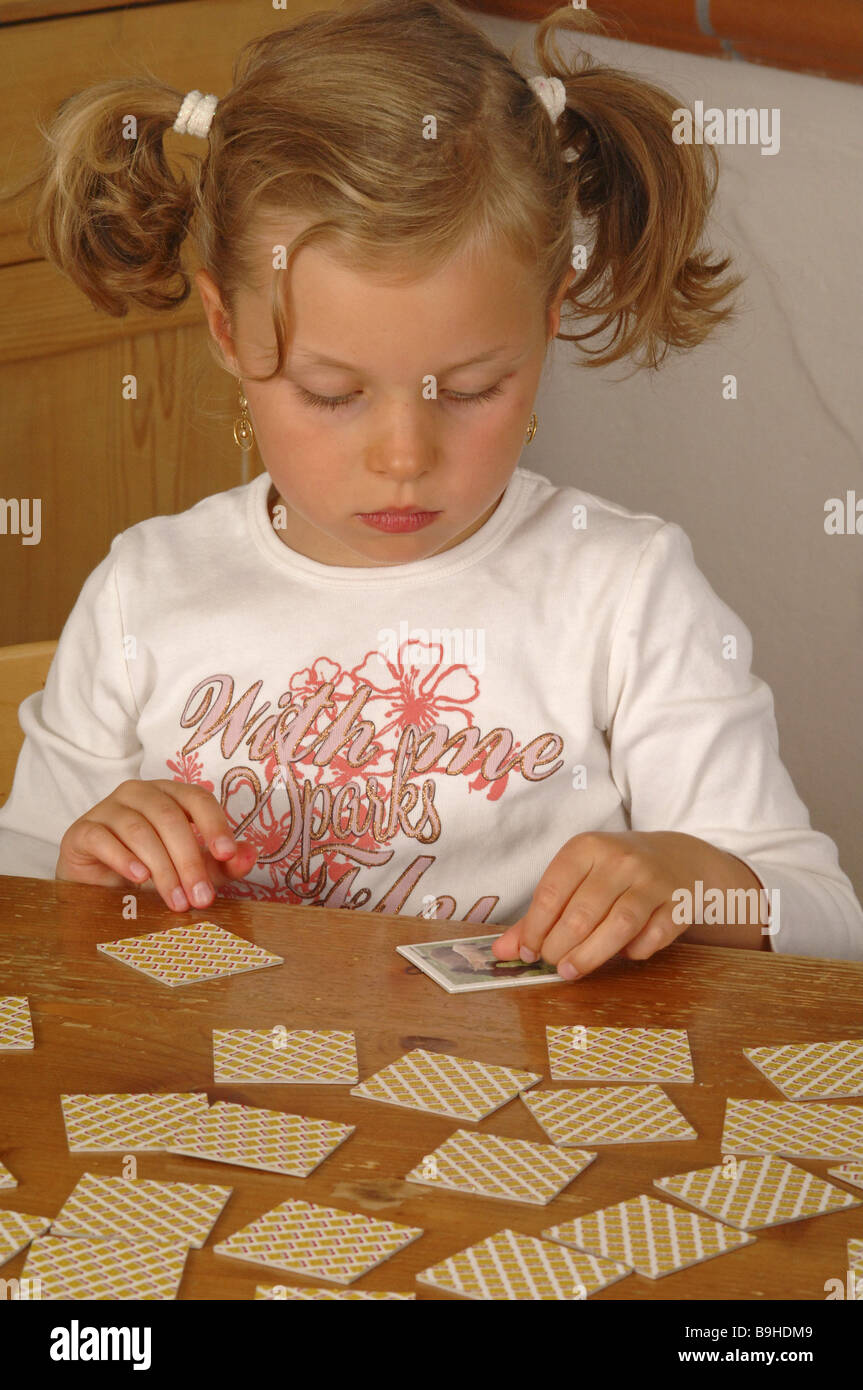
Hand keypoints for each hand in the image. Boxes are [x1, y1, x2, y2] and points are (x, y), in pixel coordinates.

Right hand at [56, 779, 257, 911]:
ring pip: (139, 830)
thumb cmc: (149, 869)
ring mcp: (108, 808)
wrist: (96, 884)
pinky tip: (138, 878)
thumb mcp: (189, 868)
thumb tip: (248, 855)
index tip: (226, 854)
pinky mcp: (83, 830)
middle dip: (189, 861)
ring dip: (162, 869)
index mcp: (170, 794)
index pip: (197, 799)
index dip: (214, 824)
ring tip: (176, 900)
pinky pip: (104, 839)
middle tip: (201, 897)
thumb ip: (220, 863)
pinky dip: (123, 858)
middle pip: (169, 818)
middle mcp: (139, 793)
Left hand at [492, 830, 754, 978]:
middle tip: (551, 964)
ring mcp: (653, 881)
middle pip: (583, 913)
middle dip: (560, 945)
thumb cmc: (615, 873)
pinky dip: (634, 952)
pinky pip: (653, 937)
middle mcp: (621, 860)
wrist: (678, 858)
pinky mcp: (678, 903)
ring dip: (591, 955)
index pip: (552, 891)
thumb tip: (502, 951)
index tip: (527, 951)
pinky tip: (622, 955)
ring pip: (619, 926)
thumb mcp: (577, 878)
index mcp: (587, 847)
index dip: (534, 927)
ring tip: (571, 971)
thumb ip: (540, 914)